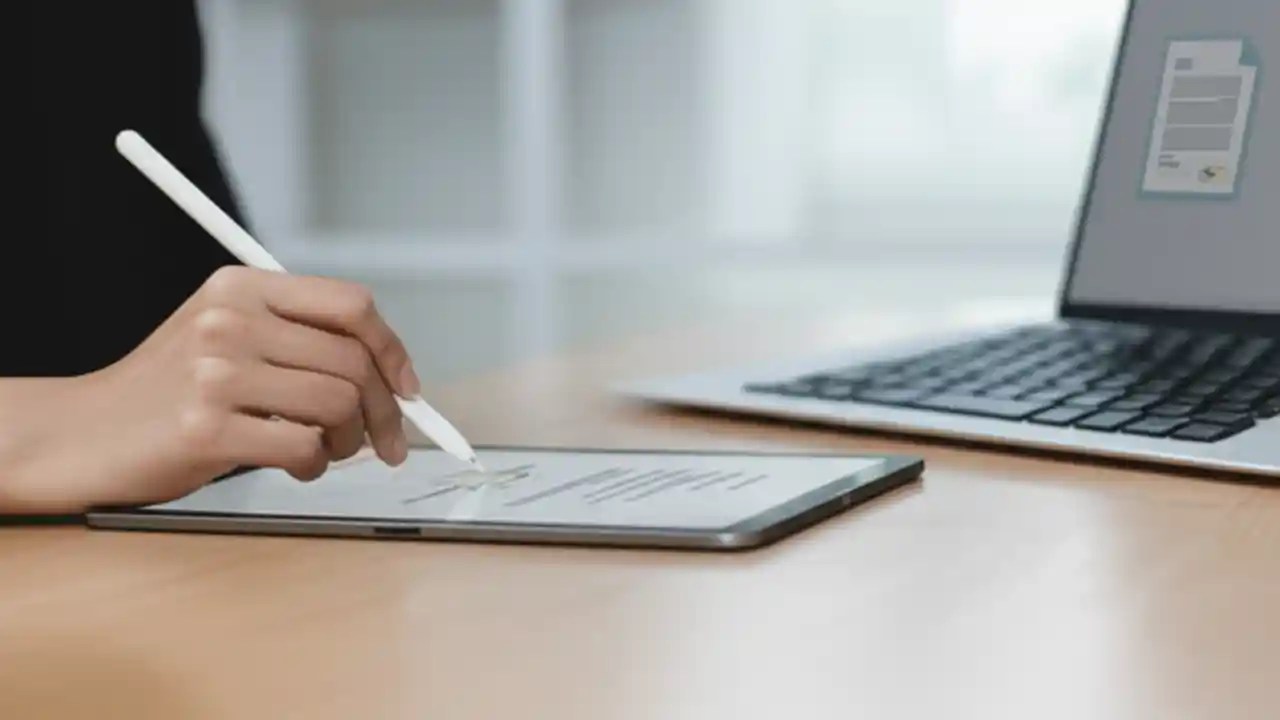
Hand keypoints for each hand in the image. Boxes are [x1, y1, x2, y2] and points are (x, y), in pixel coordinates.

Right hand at [3, 266, 418, 512]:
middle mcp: (229, 320)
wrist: (83, 434)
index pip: (351, 306)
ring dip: (347, 441)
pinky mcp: (205, 429)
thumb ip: (297, 340)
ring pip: (338, 404)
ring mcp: (215, 373)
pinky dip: (313, 466)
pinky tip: (292, 467)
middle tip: (384, 443)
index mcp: (241, 287)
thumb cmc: (168, 392)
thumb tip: (393, 376)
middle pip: (354, 362)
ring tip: (323, 452)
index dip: (393, 350)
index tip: (408, 389)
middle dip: (385, 412)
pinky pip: (304, 449)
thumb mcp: (225, 337)